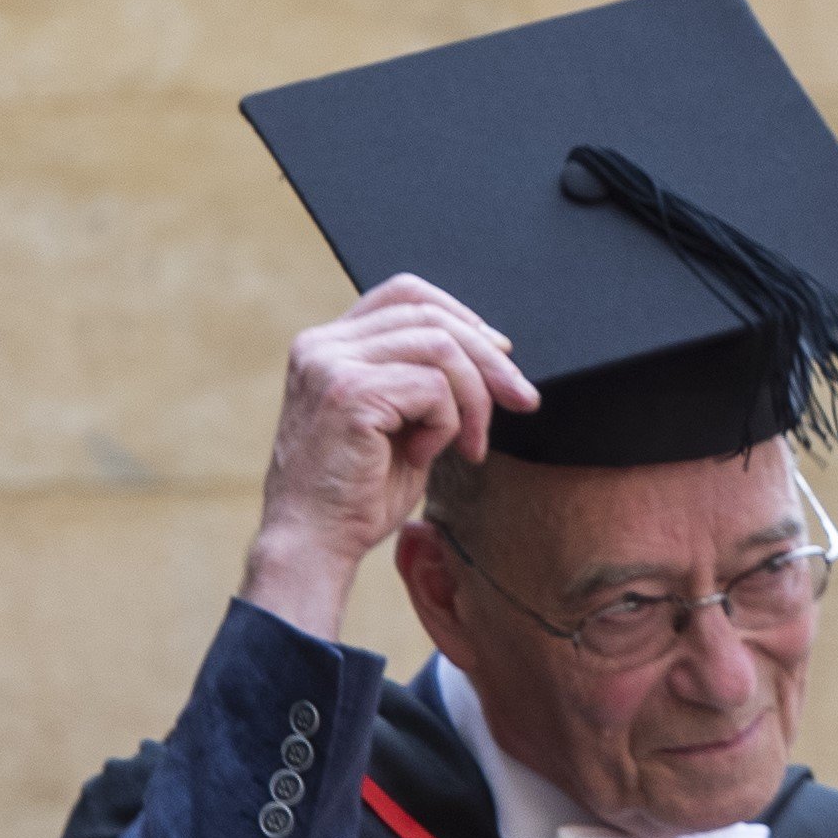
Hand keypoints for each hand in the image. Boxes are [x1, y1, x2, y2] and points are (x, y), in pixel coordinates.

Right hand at [238, 274, 539, 637]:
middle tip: (523, 399)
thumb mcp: (397, 424)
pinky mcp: (348, 393)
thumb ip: (423, 383)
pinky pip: (432, 388)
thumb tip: (490, 351)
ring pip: (439, 346)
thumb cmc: (358, 494)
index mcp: (329, 345)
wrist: (314, 543)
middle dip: (489, 359)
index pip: (405, 294)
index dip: (461, 315)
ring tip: (471, 444)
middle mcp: (322, 345)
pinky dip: (448, 424)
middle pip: (430, 315)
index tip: (501, 353)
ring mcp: (331, 364)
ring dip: (474, 398)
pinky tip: (426, 456)